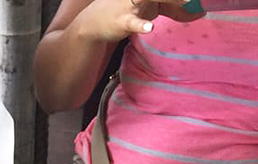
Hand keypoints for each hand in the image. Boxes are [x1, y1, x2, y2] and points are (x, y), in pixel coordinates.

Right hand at [76, 0, 201, 42]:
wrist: (96, 21)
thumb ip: (175, 7)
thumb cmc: (127, 9)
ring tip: (188, 1)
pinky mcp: (122, 19)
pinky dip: (141, 25)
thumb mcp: (153, 6)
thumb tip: (199, 11)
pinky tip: (150, 27)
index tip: (202, 0)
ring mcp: (131, 2)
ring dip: (170, 0)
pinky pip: (133, 22)